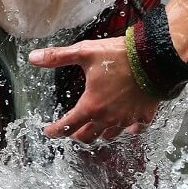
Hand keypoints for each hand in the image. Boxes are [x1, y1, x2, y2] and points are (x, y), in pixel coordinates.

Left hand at [28, 37, 159, 142]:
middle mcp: (108, 117)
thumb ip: (58, 57)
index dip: (55, 130)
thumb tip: (33, 58)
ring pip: (109, 135)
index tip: (49, 131)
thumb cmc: (119, 55)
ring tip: (96, 127)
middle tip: (72, 131)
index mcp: (91, 105)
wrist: (153, 57)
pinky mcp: (144, 116)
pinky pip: (135, 130)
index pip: (67, 125)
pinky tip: (126, 124)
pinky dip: (128, 129)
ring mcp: (127, 119)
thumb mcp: (84, 52)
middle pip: (88, 136)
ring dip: (100, 132)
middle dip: (77, 135)